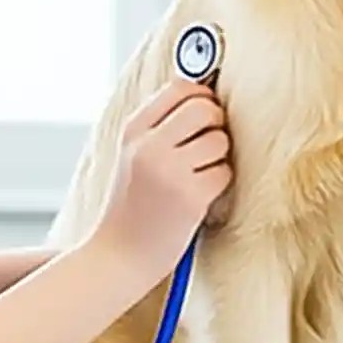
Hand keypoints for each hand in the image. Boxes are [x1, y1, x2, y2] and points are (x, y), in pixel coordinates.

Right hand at [90, 77, 234, 283]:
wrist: (118, 254)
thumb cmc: (131, 205)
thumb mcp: (130, 155)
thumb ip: (158, 125)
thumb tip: (203, 95)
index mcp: (132, 130)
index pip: (179, 88)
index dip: (200, 95)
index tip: (201, 113)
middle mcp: (148, 146)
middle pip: (204, 107)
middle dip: (215, 122)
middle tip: (206, 142)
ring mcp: (169, 171)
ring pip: (219, 140)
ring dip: (218, 157)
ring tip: (197, 175)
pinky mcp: (190, 197)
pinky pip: (224, 172)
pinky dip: (218, 183)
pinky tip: (199, 196)